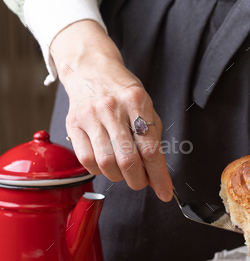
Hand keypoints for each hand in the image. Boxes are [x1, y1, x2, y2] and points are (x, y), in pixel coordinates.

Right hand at [51, 20, 172, 201]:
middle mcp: (112, 108)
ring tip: (124, 173)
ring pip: (105, 163)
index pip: (150, 148)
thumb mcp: (145, 105)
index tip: (165, 191)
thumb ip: (152, 137)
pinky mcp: (73, 124)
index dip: (159, 176)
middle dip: (138, 180)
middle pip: (127, 159)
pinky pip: (86, 159)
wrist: (91, 69)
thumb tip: (158, 173)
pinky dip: (99, 170)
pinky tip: (106, 164)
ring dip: (119, 177)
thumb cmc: (122, 91)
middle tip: (142, 183)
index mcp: (136, 102)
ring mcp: (90, 116)